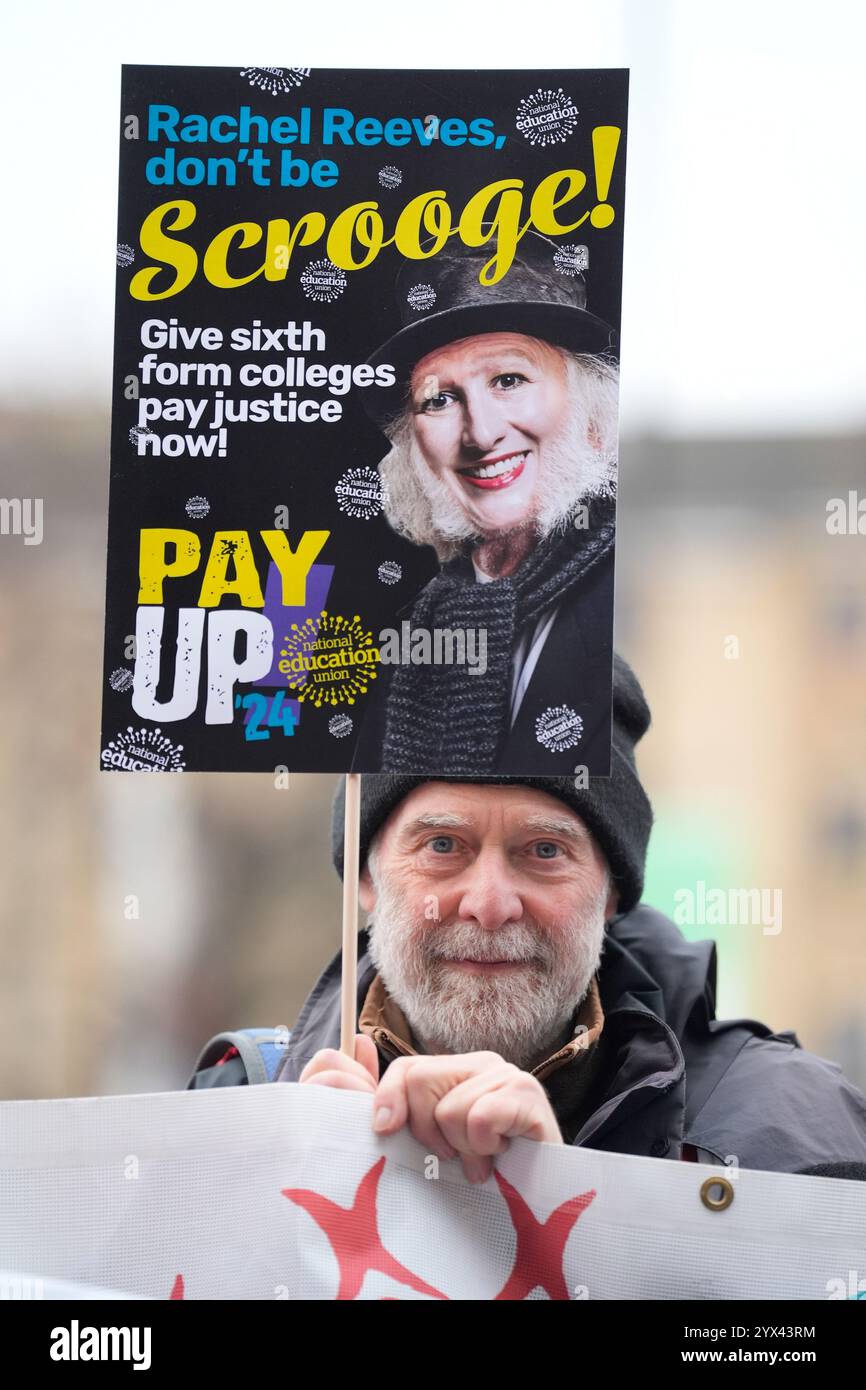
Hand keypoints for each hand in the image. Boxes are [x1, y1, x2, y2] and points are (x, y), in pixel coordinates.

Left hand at [299, 1041, 562, 1182]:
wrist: (542, 1203)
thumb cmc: (482, 1174)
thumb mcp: (433, 1141)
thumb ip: (397, 1100)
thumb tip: (356, 1042)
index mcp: (456, 1071)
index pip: (405, 1068)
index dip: (388, 1100)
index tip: (387, 1132)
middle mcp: (481, 1064)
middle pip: (420, 1081)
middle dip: (428, 1133)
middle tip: (454, 1157)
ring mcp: (507, 1075)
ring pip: (449, 1108)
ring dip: (464, 1149)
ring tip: (484, 1161)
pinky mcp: (528, 1094)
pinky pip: (480, 1117)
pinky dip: (485, 1147)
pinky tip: (501, 1156)